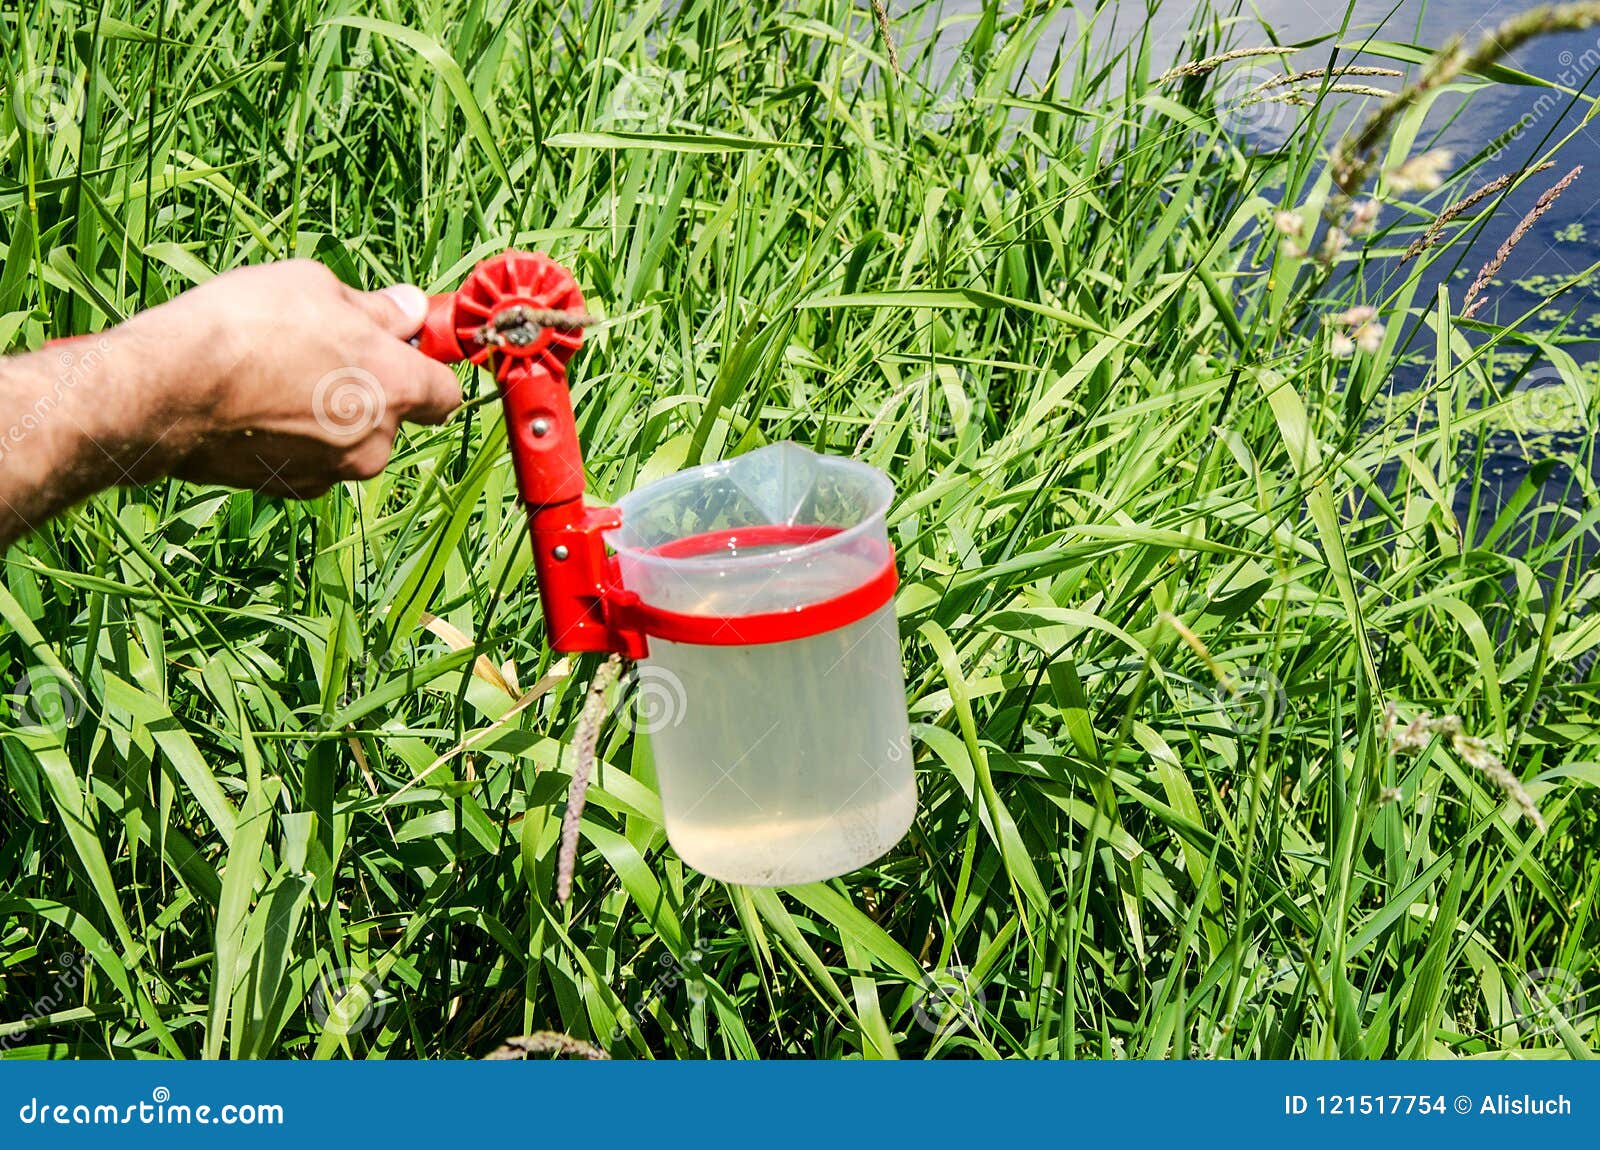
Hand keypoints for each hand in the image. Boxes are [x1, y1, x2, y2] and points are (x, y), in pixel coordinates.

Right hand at [109, 260, 461, 496]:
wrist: (167, 389)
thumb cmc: (246, 325)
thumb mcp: (316, 287)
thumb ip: (376, 308)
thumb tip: (411, 309)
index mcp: (397, 387)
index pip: (445, 393)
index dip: (425, 369)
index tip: (401, 349)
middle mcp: (377, 440)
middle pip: (392, 417)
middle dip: (368, 389)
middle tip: (320, 351)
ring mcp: (335, 470)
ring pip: (350, 440)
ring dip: (328, 415)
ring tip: (275, 377)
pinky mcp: (293, 489)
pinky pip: (311, 459)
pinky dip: (294, 439)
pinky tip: (254, 409)